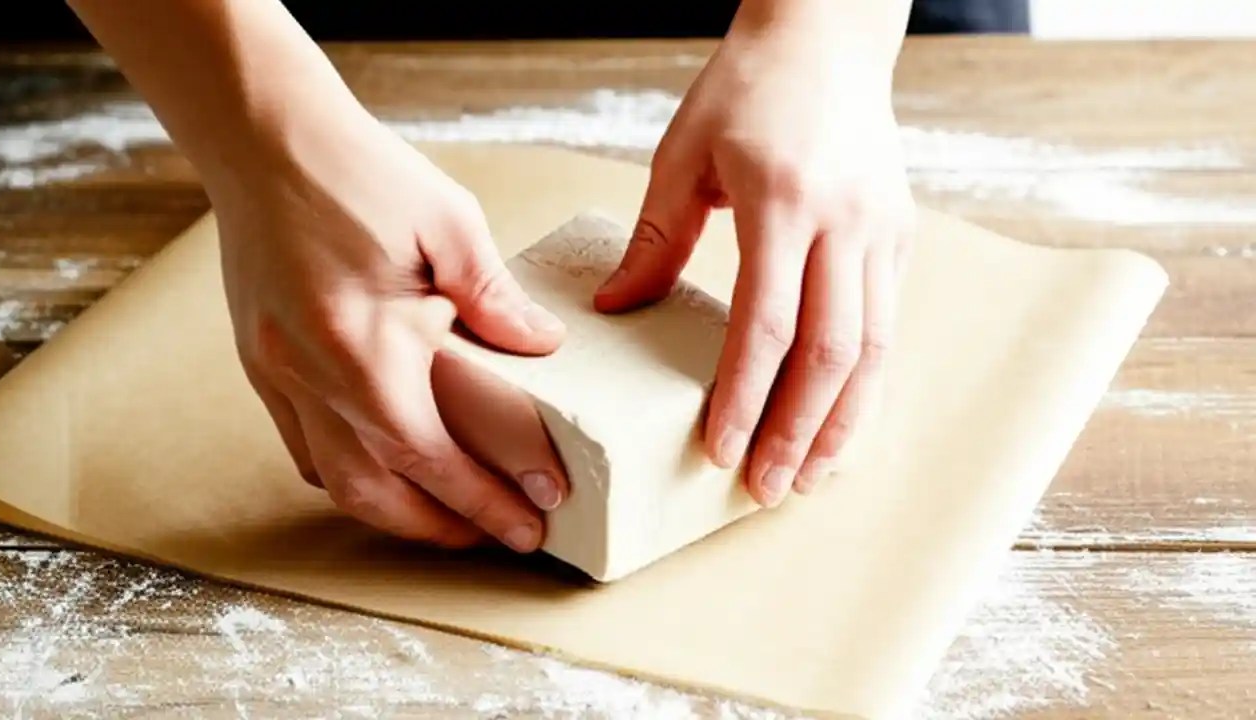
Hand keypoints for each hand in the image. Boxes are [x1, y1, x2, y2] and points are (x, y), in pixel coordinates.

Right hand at [211, 107, 568, 551]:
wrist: (263, 138)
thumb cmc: (357, 172)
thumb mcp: (449, 224)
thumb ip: (496, 298)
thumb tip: (543, 347)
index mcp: (360, 348)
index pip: (430, 456)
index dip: (484, 498)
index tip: (535, 517)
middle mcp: (309, 376)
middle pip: (374, 492)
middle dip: (440, 526)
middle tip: (499, 534)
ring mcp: (276, 373)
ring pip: (331, 478)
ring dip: (393, 510)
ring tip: (446, 516)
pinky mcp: (259, 361)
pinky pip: (299, 444)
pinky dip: (345, 472)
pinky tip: (381, 469)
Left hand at [595, 7, 915, 506]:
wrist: (826, 40)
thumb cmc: (745, 90)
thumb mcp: (683, 155)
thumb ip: (654, 239)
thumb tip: (616, 311)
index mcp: (782, 202)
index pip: (766, 326)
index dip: (743, 397)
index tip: (719, 451)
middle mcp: (844, 222)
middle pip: (830, 354)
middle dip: (797, 431)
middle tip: (764, 489)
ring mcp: (882, 230)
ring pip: (874, 350)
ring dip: (842, 422)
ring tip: (808, 475)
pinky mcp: (899, 236)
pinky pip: (888, 324)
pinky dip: (865, 382)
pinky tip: (839, 419)